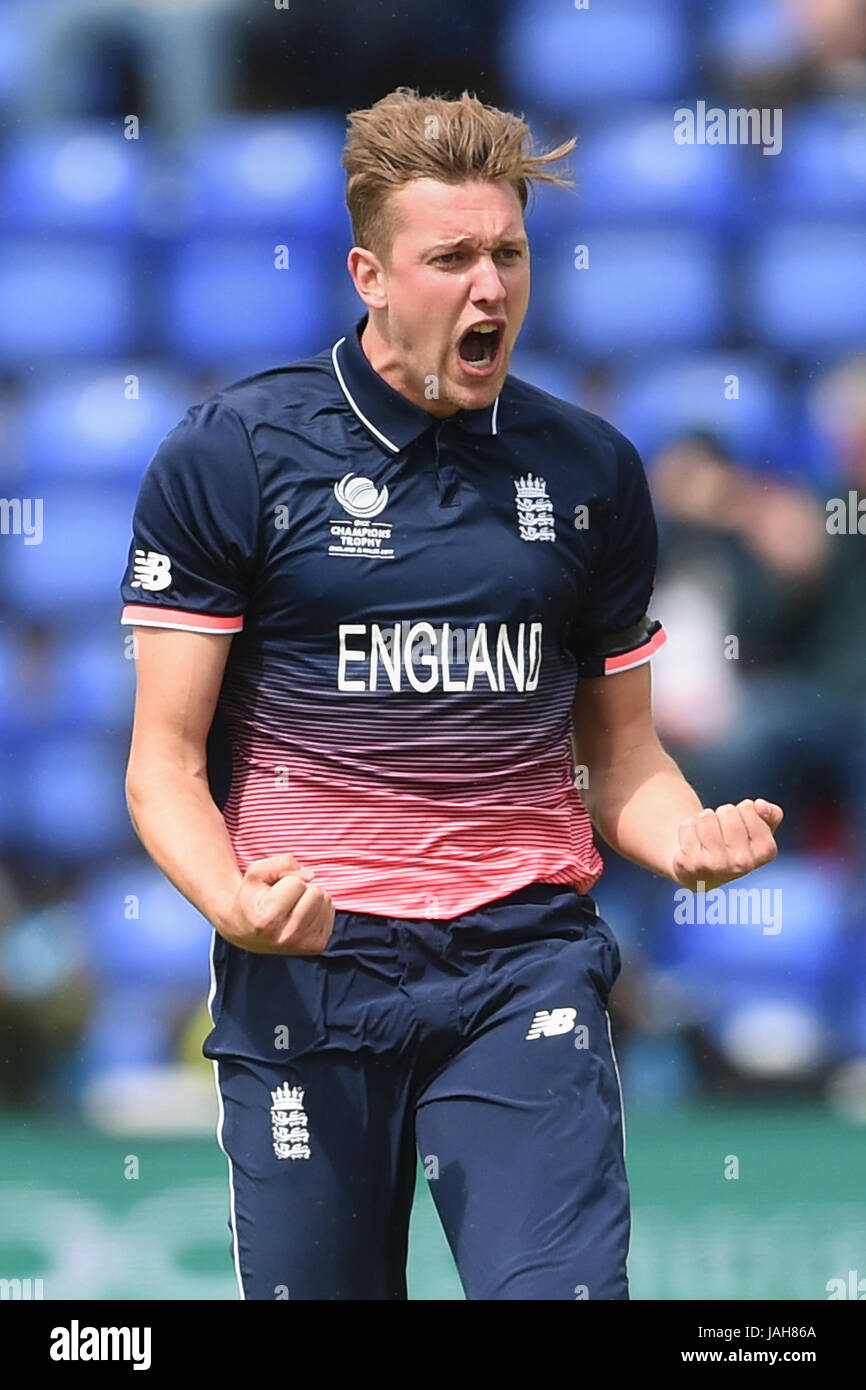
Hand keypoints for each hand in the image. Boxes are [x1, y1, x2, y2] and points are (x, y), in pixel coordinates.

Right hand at [220, 853, 334, 954]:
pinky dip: (318, 908)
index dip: (286, 879)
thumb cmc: (253, 898)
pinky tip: (301, 915)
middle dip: (302, 888)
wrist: (248, 931)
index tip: (272, 891)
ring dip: (311, 897)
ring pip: (326, 901)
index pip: (297, 883)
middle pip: (316, 893)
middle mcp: (286, 937)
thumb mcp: (256, 873)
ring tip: (292, 907)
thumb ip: (281, 863)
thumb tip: (311, 876)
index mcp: (267, 920)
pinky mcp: (316, 947)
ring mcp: (303, 945)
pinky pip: (331, 912)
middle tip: (284, 898)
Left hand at [671, 799, 782, 892]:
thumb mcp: (759, 829)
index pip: (747, 807)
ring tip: (706, 838)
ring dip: (703, 821)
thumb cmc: (733, 844)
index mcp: (766, 851)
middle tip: (721, 834)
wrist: (700, 869)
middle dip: (721, 815)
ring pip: (706, 817)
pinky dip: (688, 828)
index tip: (740, 826)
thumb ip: (771, 814)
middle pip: (727, 811)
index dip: (740, 810)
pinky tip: (692, 844)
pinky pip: (687, 826)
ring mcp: (716, 866)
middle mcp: (743, 863)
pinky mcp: (691, 865)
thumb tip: (759, 805)